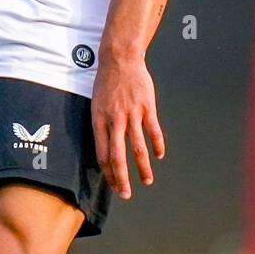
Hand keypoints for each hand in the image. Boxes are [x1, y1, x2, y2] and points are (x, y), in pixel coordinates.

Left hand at [91, 52, 164, 199]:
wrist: (120, 59)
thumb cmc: (106, 83)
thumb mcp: (95, 104)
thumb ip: (101, 126)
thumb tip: (105, 148)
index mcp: (99, 121)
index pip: (102, 154)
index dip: (107, 173)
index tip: (113, 186)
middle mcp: (114, 120)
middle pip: (118, 156)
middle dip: (122, 178)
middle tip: (126, 194)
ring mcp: (132, 114)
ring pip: (137, 147)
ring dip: (143, 167)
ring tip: (147, 181)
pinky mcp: (147, 107)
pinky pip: (153, 130)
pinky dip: (157, 144)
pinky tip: (159, 155)